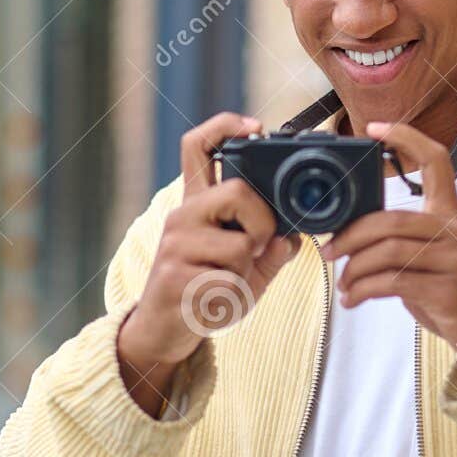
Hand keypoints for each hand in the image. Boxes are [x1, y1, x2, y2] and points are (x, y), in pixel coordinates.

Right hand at [118, 111, 300, 415]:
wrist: (164, 329)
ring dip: (248, 272)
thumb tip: (292, 236)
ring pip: (240, 246)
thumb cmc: (208, 290)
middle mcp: (183, 216)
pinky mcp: (174, 277)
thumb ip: (272, 248)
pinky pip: (229, 283)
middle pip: (238, 192)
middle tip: (255, 249)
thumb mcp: (247, 267)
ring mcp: (176, 245)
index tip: (256, 126)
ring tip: (228, 283)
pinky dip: (235, 299)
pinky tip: (216, 304)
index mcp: (199, 204)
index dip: (226, 126)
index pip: (199, 148)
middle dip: (263, 223)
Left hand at [321, 120, 456, 378]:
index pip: (435, 161)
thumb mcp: (442, 255)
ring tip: (344, 284)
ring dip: (354, 269)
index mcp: (454, 215)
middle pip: (389, 219)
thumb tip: (356, 235)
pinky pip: (392, 283)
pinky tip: (354, 299)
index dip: (405, 138)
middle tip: (329, 250)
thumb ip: (409, 239)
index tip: (374, 129)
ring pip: (386, 252)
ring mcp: (454, 262)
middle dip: (350, 235)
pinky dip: (363, 291)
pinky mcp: (447, 292)